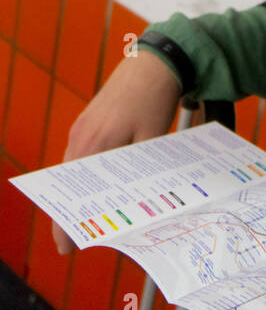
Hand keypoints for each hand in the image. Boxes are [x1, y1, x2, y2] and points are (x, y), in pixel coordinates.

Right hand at [51, 49, 183, 254]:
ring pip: (76, 169)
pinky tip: (103, 183)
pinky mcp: (89, 120)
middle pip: (69, 184)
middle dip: (73, 212)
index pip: (71, 193)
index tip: (65, 247)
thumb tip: (133, 204)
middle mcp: (80, 137)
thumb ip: (139, 173)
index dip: (65, 223)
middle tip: (81, 237)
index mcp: (93, 145)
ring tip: (92, 216)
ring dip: (82, 191)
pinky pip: (82, 153)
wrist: (155, 62)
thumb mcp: (151, 142)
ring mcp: (83, 127)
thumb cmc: (154, 100)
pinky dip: (88, 172)